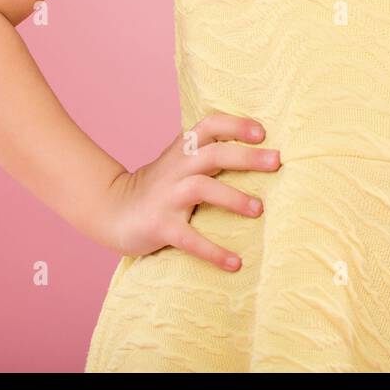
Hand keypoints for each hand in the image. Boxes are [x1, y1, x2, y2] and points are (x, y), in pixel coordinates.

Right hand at [91, 112, 279, 271]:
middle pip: (214, 154)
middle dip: (247, 156)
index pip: (210, 125)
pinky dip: (213, 251)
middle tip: (277, 161)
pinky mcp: (160, 226)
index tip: (262, 132)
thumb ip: (209, 152)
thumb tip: (259, 151)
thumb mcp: (180, 161)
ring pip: (203, 188)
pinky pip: (189, 238)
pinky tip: (235, 263)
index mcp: (184, 150)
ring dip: (233, 198)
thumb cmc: (159, 185)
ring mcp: (168, 197)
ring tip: (259, 210)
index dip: (235, 125)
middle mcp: (177, 168)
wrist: (111, 210)